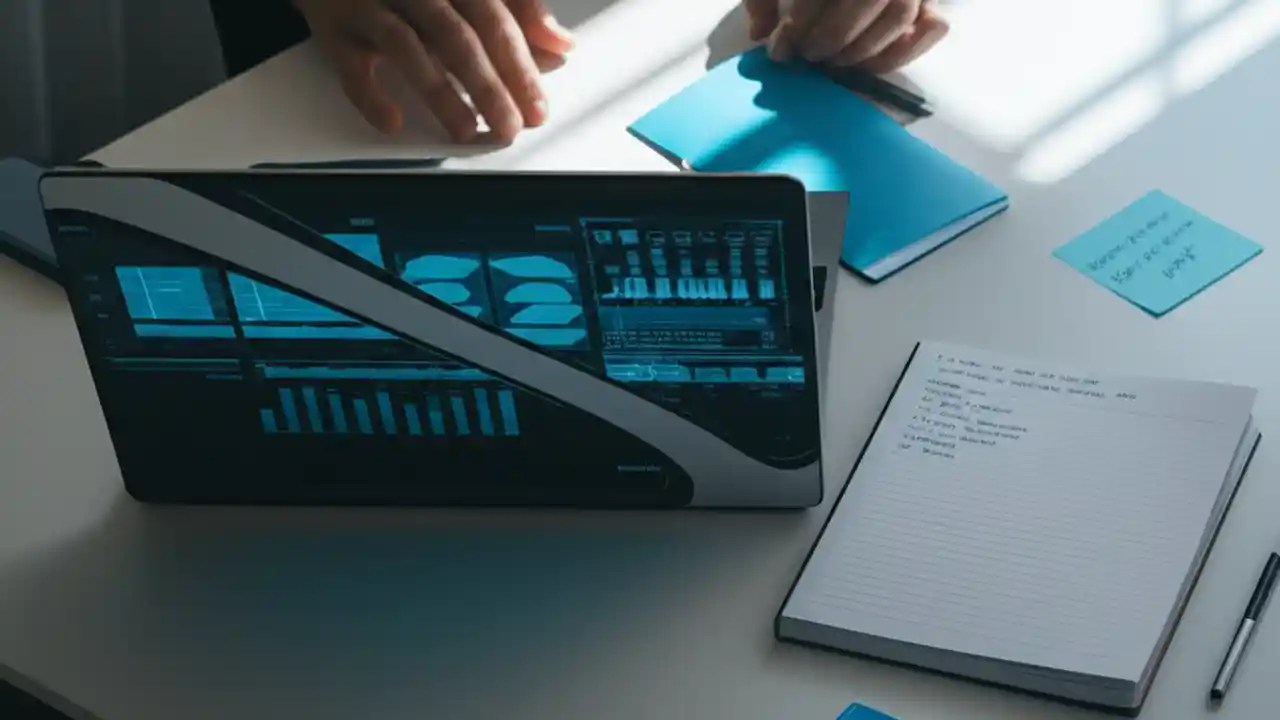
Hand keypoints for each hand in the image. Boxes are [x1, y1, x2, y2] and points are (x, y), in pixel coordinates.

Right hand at [294, 0, 573, 141]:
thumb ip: (516, 9)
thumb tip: (561, 44)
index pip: (494, 14)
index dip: (521, 62)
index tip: (538, 107)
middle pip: (456, 34)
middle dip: (489, 85)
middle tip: (511, 127)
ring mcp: (369, 2)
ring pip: (407, 46)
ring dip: (440, 93)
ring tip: (466, 130)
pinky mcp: (332, 26)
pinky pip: (349, 63)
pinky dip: (371, 95)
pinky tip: (393, 121)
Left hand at [744, 0, 947, 73]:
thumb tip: (759, 34)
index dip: (799, 23)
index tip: (780, 50)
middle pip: (867, 0)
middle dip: (832, 37)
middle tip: (808, 57)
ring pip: (900, 14)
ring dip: (863, 49)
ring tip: (833, 63)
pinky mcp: (930, 1)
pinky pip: (934, 26)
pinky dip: (905, 50)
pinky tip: (869, 66)